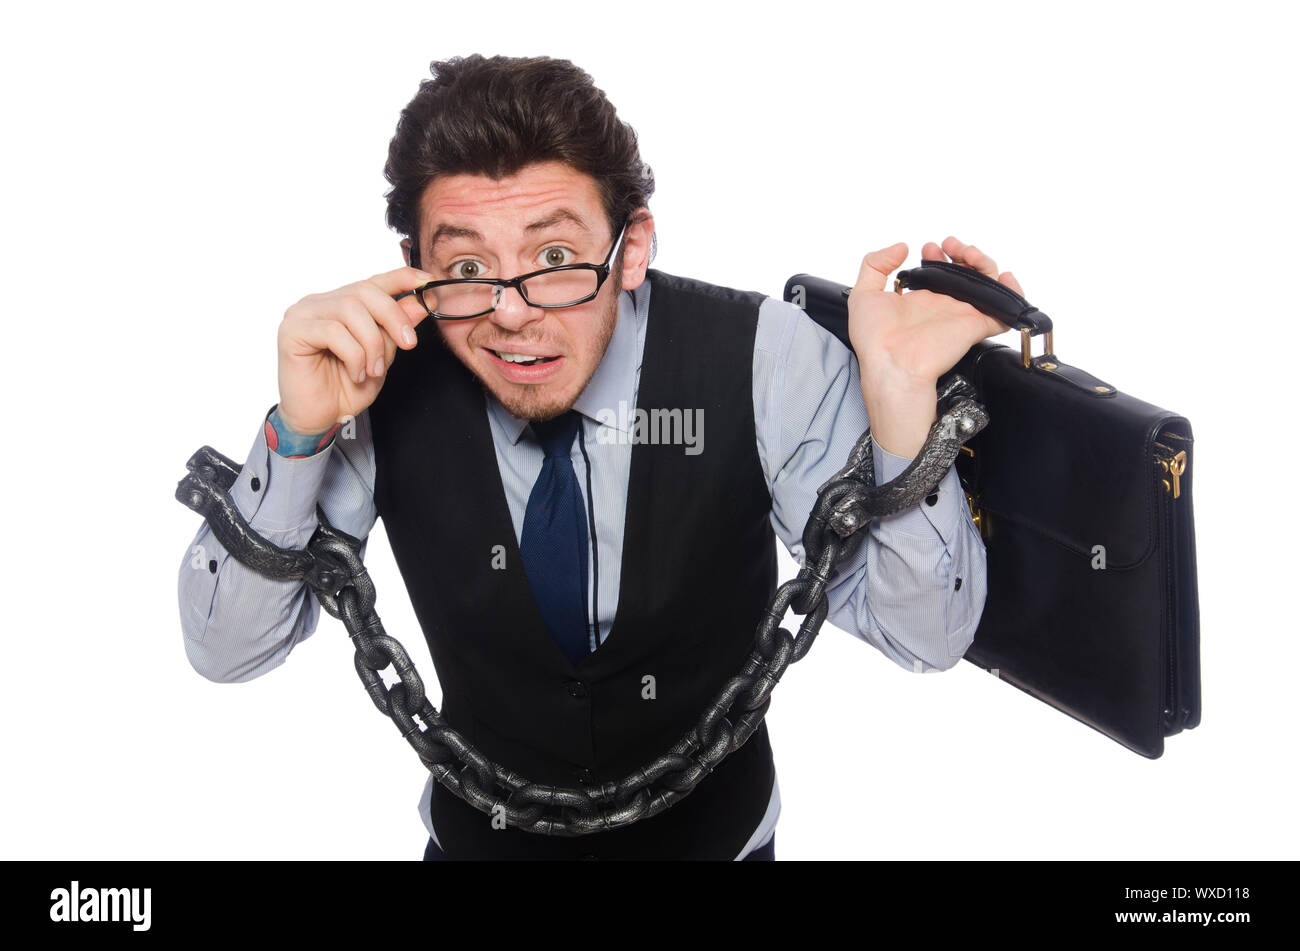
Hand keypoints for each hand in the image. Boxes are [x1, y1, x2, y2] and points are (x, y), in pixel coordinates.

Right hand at [276, 266, 434, 434]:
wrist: (318, 419)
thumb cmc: (344, 388)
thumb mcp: (381, 358)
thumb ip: (395, 330)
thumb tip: (420, 303)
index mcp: (342, 304)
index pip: (373, 282)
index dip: (401, 278)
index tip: (427, 282)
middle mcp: (321, 303)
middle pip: (364, 292)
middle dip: (394, 316)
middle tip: (409, 344)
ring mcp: (303, 314)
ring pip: (350, 309)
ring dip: (372, 343)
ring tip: (373, 370)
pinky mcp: (292, 331)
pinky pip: (333, 331)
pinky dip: (353, 355)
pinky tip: (355, 374)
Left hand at [847, 236, 1022, 457]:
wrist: (892, 364)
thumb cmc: (876, 340)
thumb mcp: (863, 295)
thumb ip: (875, 264)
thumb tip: (900, 247)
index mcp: (921, 300)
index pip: (939, 271)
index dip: (938, 254)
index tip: (928, 248)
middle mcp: (944, 305)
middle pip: (966, 272)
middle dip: (962, 251)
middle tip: (949, 245)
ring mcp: (962, 314)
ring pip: (987, 282)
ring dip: (983, 260)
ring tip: (967, 252)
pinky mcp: (978, 325)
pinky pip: (1006, 310)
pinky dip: (1013, 292)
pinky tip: (1004, 276)